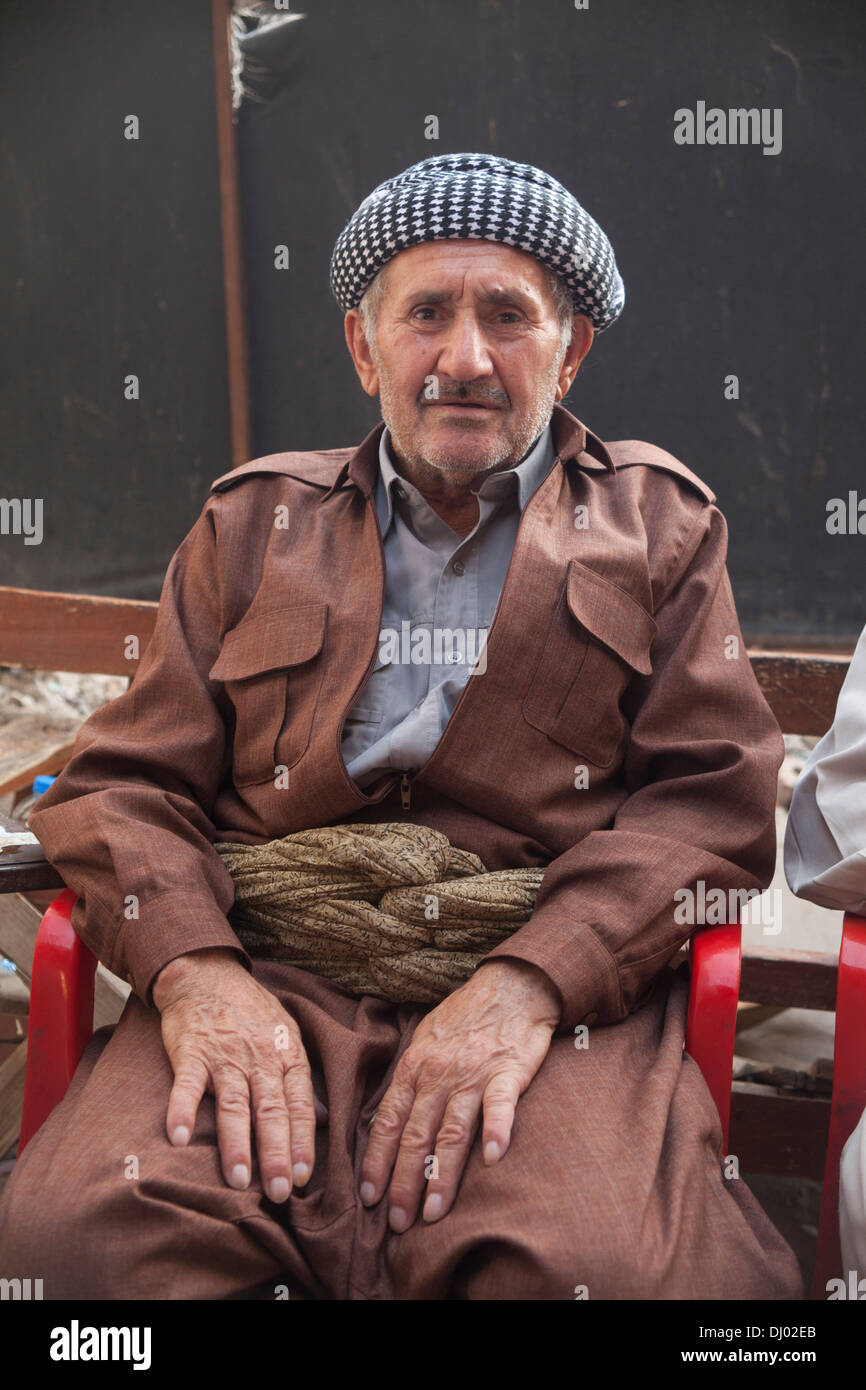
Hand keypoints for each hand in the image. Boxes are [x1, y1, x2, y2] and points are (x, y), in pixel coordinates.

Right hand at [152, 948, 316, 1203]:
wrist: (207, 974)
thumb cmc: (250, 1012)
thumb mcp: (285, 1035)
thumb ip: (296, 1078)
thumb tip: (319, 1121)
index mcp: (286, 1056)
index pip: (299, 1105)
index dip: (302, 1142)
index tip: (303, 1177)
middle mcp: (259, 1058)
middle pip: (271, 1111)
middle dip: (276, 1153)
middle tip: (279, 1191)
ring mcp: (225, 1055)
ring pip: (234, 1104)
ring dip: (236, 1143)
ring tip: (237, 1179)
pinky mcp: (192, 1052)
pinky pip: (187, 1084)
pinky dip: (180, 1110)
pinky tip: (177, 1137)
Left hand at [359, 959, 560, 1231]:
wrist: (511, 985)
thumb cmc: (465, 1018)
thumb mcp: (424, 1043)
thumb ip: (409, 1083)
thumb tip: (386, 1124)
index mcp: (414, 1068)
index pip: (388, 1121)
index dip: (377, 1161)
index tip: (369, 1197)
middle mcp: (438, 1074)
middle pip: (416, 1135)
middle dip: (404, 1182)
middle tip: (398, 1223)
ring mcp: (473, 1074)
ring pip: (452, 1131)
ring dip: (441, 1174)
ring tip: (433, 1211)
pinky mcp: (508, 1071)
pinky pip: (500, 1105)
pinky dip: (495, 1131)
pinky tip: (492, 1159)